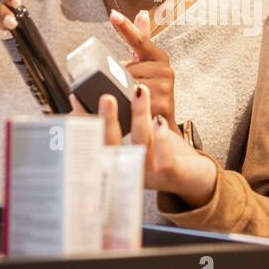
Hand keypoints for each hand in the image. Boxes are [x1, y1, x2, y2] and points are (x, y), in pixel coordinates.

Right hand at [94, 85, 216, 205]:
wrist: (192, 176)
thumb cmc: (161, 152)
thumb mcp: (139, 135)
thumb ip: (123, 121)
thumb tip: (107, 92)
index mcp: (115, 158)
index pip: (95, 137)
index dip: (83, 119)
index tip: (76, 97)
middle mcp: (127, 168)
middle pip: (112, 143)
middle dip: (107, 120)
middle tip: (105, 97)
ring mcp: (148, 174)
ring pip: (140, 143)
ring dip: (139, 115)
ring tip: (140, 92)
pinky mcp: (169, 175)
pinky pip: (163, 160)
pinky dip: (161, 140)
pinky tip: (159, 121)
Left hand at [108, 9, 175, 124]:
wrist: (160, 126)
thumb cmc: (150, 92)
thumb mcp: (146, 64)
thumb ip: (142, 39)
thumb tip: (141, 14)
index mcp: (159, 57)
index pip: (139, 39)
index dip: (125, 27)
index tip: (113, 14)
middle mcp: (166, 70)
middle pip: (126, 69)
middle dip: (118, 78)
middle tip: (124, 88)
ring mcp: (165, 88)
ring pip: (127, 85)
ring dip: (120, 92)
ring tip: (128, 100)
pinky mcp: (162, 106)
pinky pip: (132, 101)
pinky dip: (125, 104)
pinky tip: (129, 109)